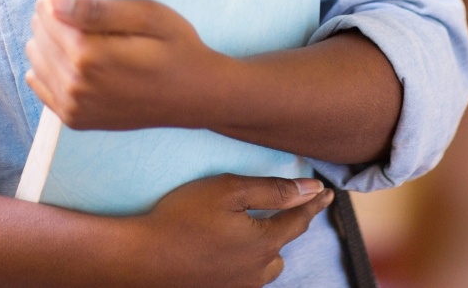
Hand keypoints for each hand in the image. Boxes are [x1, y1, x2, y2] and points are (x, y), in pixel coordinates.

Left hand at [25, 0, 225, 130]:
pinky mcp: (76, 120)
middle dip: (54, 22)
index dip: (59, 1)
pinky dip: (50, 70)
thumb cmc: (176, 48)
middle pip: (38, 38)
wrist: (196, 95)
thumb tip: (51, 3)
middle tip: (87, 20)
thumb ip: (96, 9)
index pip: (47, 16)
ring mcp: (74, 107)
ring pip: (36, 61)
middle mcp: (76, 86)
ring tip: (85, 40)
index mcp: (90, 56)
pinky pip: (41, 87)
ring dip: (51, 45)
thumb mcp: (147, 15)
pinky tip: (74, 63)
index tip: (82, 1)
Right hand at [125, 174, 332, 287]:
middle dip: (284, 229)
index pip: (299, 220)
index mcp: (264, 243)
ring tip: (251, 232)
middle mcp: (256, 271)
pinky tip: (226, 252)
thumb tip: (312, 189)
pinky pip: (241, 279)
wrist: (140, 258)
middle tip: (283, 210)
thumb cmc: (182, 217)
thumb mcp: (229, 190)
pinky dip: (242, 264)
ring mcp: (236, 286)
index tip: (327, 193)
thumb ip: (274, 190)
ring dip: (263, 250)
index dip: (313, 203)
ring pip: (263, 268)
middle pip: (281, 249)